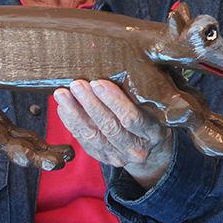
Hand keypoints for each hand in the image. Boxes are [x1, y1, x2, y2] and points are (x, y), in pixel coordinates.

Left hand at [55, 80, 174, 189]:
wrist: (153, 150)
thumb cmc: (155, 118)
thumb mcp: (159, 107)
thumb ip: (145, 93)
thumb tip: (126, 64)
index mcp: (153, 133)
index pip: (132, 118)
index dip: (113, 101)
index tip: (98, 82)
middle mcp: (136, 149)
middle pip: (109, 126)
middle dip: (90, 104)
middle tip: (77, 84)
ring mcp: (118, 156)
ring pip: (93, 135)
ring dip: (75, 113)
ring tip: (62, 94)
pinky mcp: (103, 158)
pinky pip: (84, 141)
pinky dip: (72, 124)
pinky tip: (63, 108)